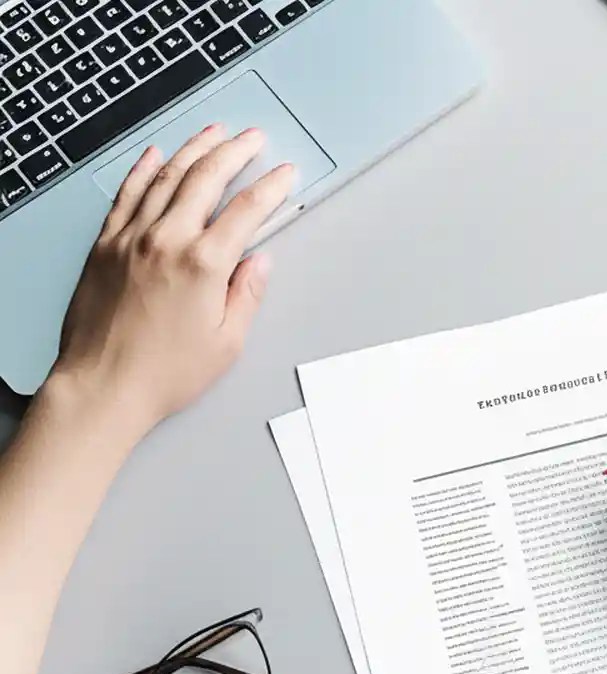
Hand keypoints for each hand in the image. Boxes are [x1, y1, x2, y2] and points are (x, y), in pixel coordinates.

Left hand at [48, 125, 293, 433]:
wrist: (101, 387)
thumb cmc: (163, 374)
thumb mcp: (226, 342)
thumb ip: (246, 294)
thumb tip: (259, 261)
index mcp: (203, 265)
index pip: (247, 209)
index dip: (271, 186)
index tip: (284, 172)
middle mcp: (166, 241)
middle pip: (206, 179)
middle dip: (235, 152)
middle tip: (252, 138)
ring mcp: (130, 239)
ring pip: (166, 177)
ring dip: (193, 150)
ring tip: (213, 132)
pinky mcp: (104, 246)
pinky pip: (126, 194)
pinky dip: (143, 170)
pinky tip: (155, 156)